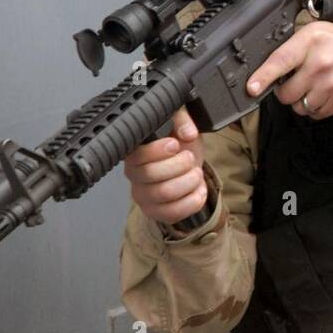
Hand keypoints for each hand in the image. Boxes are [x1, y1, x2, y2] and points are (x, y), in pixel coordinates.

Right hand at [122, 107, 207, 224]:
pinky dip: (192, 201)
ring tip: (196, 174)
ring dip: (189, 182)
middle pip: (152, 175)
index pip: (138, 156)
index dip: (158, 151)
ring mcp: (143, 196)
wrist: (188, 166)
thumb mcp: (181, 124)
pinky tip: (197, 189)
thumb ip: (182, 119)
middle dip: (180, 165)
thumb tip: (188, 132)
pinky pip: (172, 213)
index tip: (175, 144)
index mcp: (135, 152)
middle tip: (189, 158)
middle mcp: (134, 175)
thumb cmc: (180, 144)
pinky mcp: (156, 212)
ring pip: (165, 194)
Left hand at [246, 21, 332, 118]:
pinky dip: (316, 108)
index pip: (281, 62)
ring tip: (313, 88)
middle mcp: (321, 66)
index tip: (252, 88)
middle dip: (286, 91)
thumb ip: (292, 48)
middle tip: (295, 82)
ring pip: (301, 107)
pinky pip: (318, 114)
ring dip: (302, 101)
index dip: (263, 77)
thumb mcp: (315, 32)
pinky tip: (324, 94)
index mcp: (311, 44)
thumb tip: (269, 70)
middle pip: (287, 94)